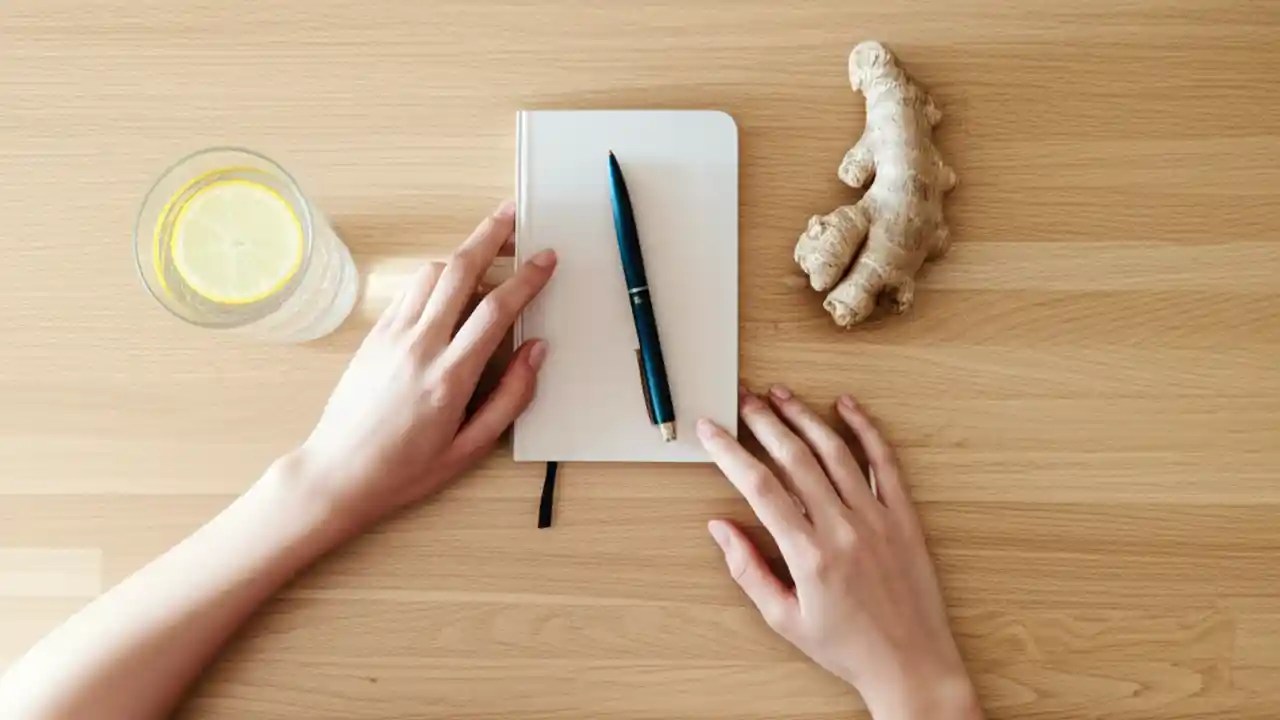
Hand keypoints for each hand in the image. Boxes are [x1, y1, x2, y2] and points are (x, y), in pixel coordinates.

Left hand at [288, 201, 555, 533]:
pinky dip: (436, 278)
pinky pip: (410, 291)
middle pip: (460, 270)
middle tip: (512, 214)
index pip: (496, 309)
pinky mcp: (375, 335)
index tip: (546, 259)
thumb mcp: (472, 447)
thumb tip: (536, 352)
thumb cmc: (406, 469)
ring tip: (487, 251)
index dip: (527, 278)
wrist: (338, 473)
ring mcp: (392, 336)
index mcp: (450, 376)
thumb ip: (511, 397)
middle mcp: (420, 346)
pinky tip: (451, 285)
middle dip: (490, 235)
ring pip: (432, 273)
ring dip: (462, 255)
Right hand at [697, 387, 980, 719]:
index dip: (730, 452)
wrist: (910, 664)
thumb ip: (748, 569)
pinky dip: (865, 429)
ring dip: (804, 416)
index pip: (760, 487)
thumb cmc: (847, 647)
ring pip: (835, 451)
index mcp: (809, 555)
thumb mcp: (784, 618)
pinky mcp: (904, 516)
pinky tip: (847, 406)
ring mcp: (877, 518)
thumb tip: (719, 527)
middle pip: (795, 458)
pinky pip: (884, 462)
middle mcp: (843, 529)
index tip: (711, 430)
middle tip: (744, 399)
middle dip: (763, 422)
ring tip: (781, 394)